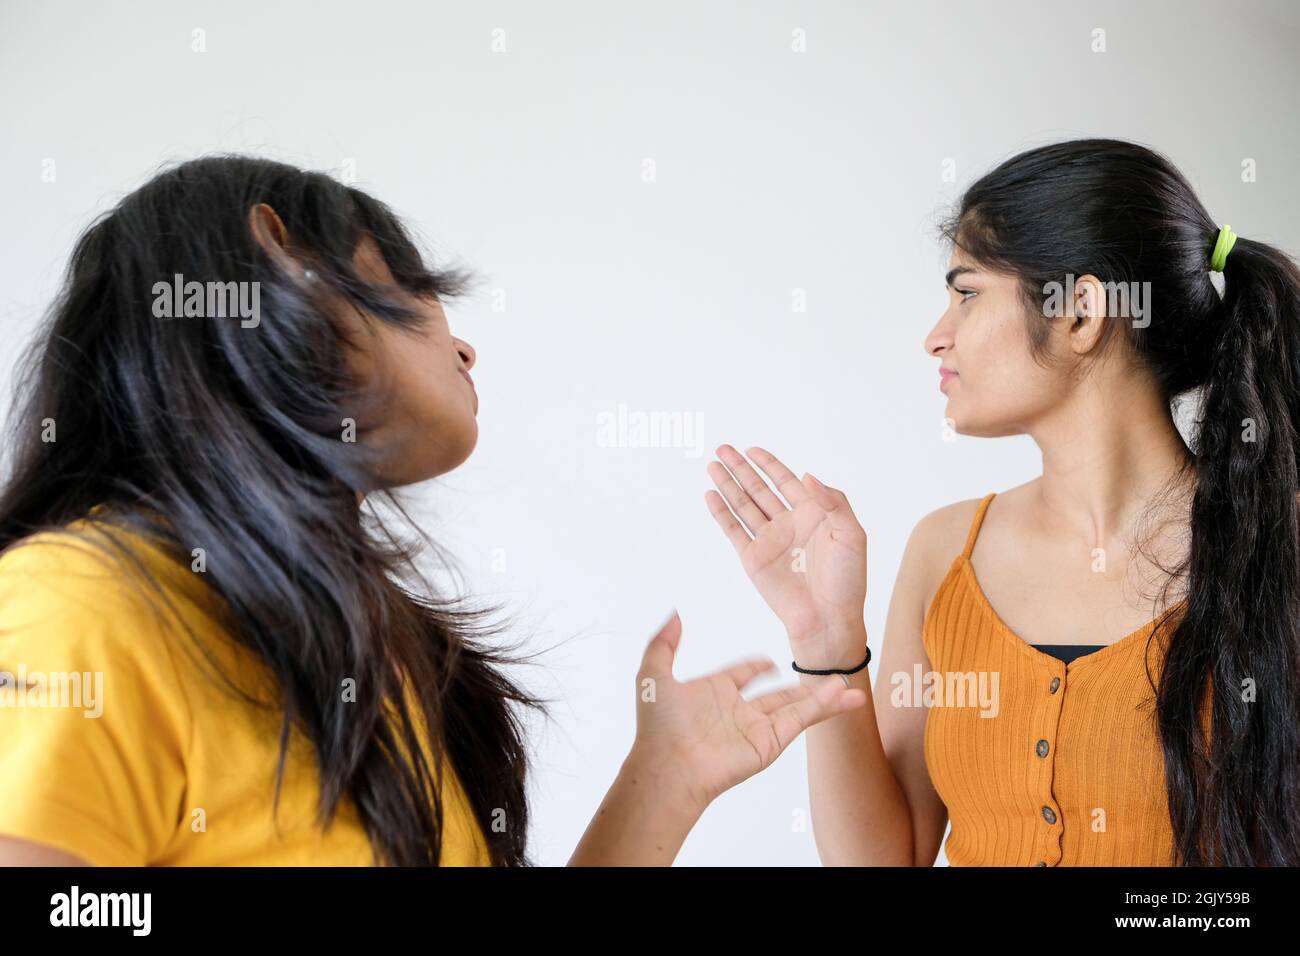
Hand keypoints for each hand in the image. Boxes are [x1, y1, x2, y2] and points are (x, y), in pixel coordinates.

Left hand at [630, 611, 865, 813]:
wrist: (667, 765)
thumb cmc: (657, 727)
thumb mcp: (653, 673)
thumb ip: (664, 642)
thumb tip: (674, 614)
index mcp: (715, 693)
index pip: (743, 675)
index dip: (757, 666)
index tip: (770, 661)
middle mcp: (739, 711)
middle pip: (779, 694)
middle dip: (802, 686)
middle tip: (826, 676)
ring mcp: (757, 728)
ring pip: (797, 707)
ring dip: (823, 696)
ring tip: (847, 683)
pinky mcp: (770, 742)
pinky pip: (801, 719)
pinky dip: (824, 707)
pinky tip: (844, 694)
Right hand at [704, 445, 867, 654]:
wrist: (828, 619)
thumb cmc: (847, 581)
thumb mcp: (852, 535)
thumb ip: (834, 502)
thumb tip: (808, 476)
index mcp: (812, 515)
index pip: (785, 481)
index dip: (769, 464)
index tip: (753, 449)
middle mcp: (788, 524)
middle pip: (758, 488)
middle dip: (741, 468)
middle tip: (723, 449)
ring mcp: (769, 541)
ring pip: (743, 505)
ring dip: (728, 485)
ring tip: (713, 466)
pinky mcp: (754, 559)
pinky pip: (734, 530)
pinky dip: (722, 512)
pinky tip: (712, 495)